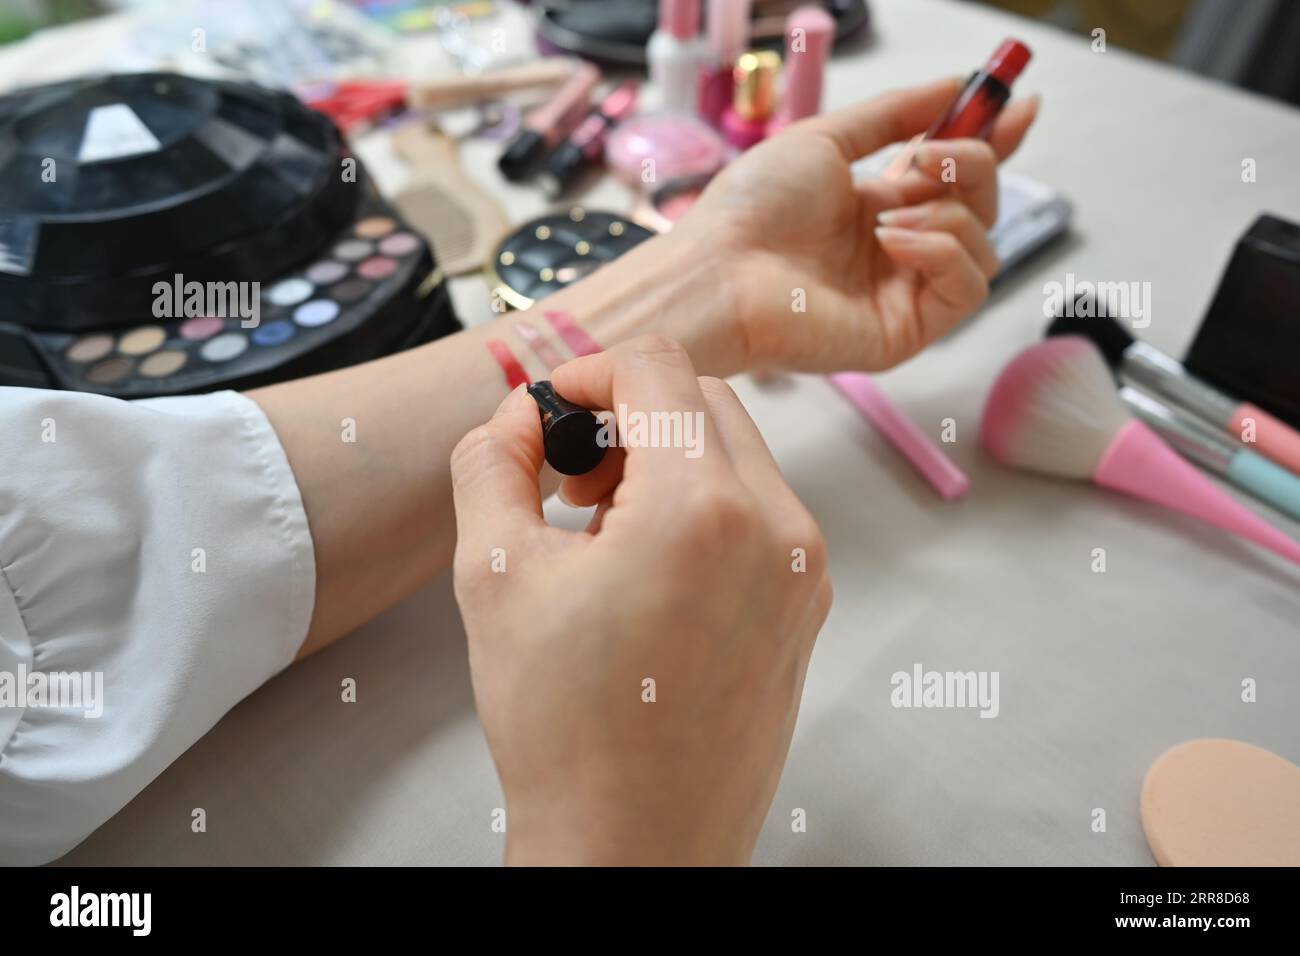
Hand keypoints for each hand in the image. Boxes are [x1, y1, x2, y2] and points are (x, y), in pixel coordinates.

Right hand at [449, 337, 831, 864]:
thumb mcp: (492, 576)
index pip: (657, 366)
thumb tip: (518, 417)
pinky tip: (647, 571)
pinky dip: (702, 506)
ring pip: (735, 452)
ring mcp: (804, 569)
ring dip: (666, 459)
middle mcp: (776, 527)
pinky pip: (759, 511)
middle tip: (571, 482)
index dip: (589, 370)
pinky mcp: (807, 605)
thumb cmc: (566, 732)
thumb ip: (493, 463)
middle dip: (629, 414)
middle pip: (704, 399)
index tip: (553, 409)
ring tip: (601, 533)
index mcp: (701, 508)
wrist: (634, 848)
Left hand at [675, 77, 1038, 372]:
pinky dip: (945, 253)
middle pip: (980, 206)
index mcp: (876, 206)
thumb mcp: (825, 138)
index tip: (1019, 107)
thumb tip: (953, 86)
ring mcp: (902, 294)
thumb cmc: (753, 209)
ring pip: (983, 247)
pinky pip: (968, 288)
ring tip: (889, 215)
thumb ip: (894, 114)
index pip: (954, 177)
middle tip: (932, 156)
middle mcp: (895, 251)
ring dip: (951, 215)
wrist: (721, 270)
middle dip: (973, 167)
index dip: (992, 143)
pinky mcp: (906, 332)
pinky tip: (896, 241)